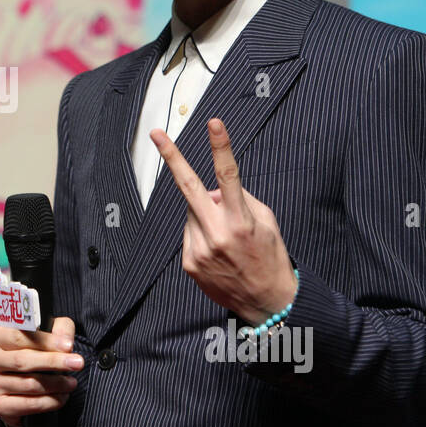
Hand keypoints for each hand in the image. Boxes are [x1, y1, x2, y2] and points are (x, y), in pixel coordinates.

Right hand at [0, 316, 81, 426]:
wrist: (18, 379)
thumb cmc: (31, 351)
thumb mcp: (45, 332)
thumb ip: (58, 329)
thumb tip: (65, 342)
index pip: (19, 336)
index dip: (46, 341)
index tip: (68, 346)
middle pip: (23, 361)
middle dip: (54, 362)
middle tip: (77, 364)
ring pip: (28, 384)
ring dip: (55, 384)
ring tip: (71, 382)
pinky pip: (26, 405)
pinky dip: (48, 402)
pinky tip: (61, 397)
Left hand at [150, 118, 297, 326]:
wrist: (267, 303)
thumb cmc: (269, 257)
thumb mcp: (267, 222)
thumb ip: (241, 200)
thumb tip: (212, 191)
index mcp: (241, 221)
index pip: (229, 176)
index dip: (221, 147)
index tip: (214, 123)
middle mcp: (217, 234)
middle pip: (189, 187)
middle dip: (172, 157)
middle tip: (156, 133)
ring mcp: (200, 250)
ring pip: (192, 213)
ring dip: (204, 214)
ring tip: (226, 238)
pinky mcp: (190, 263)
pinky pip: (189, 234)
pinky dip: (201, 234)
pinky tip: (218, 252)